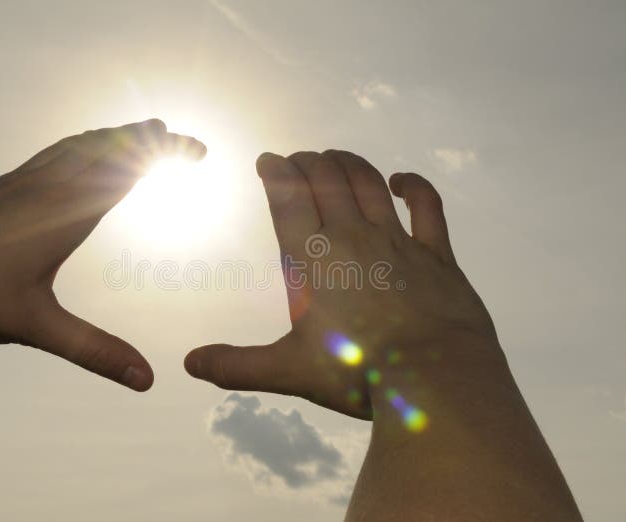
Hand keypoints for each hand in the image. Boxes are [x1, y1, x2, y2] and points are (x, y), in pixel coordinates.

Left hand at [0, 119, 204, 390]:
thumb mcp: (31, 326)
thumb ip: (92, 350)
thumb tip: (147, 379)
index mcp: (62, 210)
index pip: (126, 167)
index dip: (164, 153)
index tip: (196, 150)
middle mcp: (44, 185)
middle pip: (105, 145)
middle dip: (147, 138)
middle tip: (178, 139)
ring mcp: (17, 182)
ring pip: (77, 144)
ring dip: (114, 137)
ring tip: (139, 136)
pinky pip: (53, 154)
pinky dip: (83, 146)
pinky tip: (76, 161)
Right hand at [184, 150, 503, 418]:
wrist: (434, 379)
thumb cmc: (357, 373)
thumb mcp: (289, 370)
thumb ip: (238, 366)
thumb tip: (190, 364)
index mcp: (313, 259)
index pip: (288, 197)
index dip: (276, 172)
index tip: (268, 160)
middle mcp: (352, 236)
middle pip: (326, 180)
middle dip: (307, 162)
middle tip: (297, 160)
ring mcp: (397, 240)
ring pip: (368, 183)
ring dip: (348, 163)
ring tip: (334, 157)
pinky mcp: (435, 252)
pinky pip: (425, 205)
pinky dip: (413, 186)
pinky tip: (401, 181)